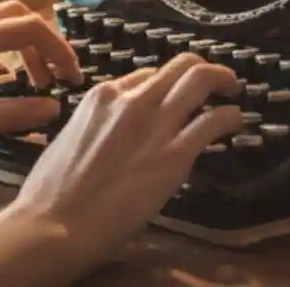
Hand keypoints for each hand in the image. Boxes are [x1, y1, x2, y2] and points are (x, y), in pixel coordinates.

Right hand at [0, 52, 244, 286]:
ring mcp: (155, 124)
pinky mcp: (175, 154)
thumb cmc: (52, 191)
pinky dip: (231, 116)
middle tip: (216, 80)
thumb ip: (97, 126)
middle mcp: (132, 101)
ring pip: (200, 79)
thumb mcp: (70, 138)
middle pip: (179, 65)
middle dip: (201, 68)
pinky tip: (236, 122)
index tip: (172, 98)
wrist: (56, 223)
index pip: (144, 77)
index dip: (163, 86)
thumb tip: (113, 133)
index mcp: (102, 96)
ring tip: (232, 89)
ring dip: (222, 79)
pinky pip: (214, 121)